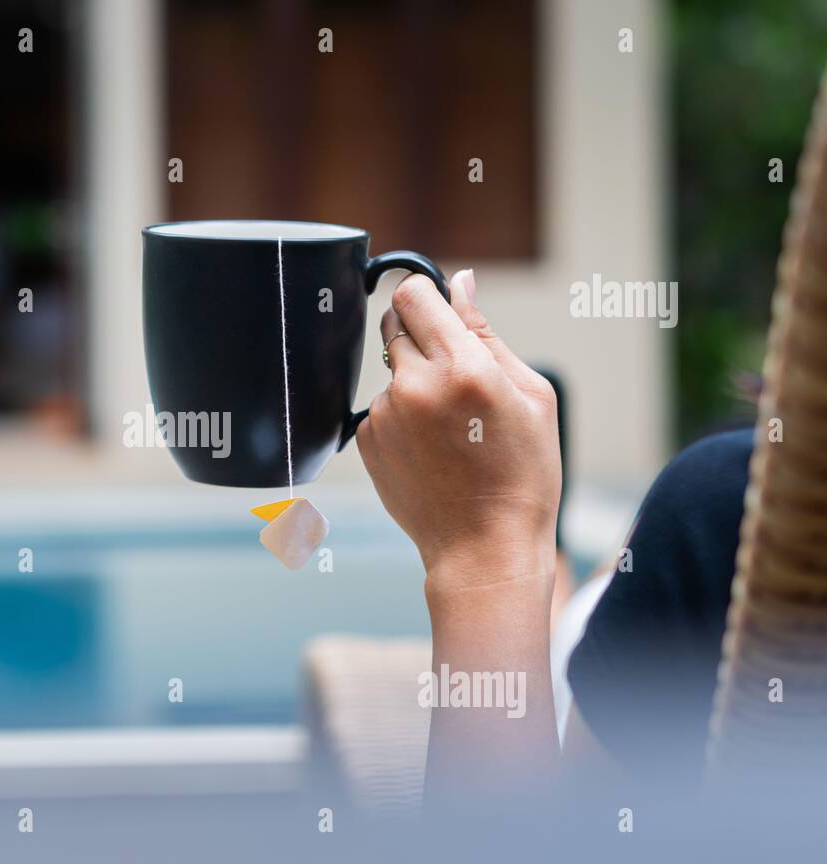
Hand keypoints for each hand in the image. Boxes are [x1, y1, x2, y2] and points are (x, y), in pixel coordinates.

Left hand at [356, 270, 560, 590]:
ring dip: (414, 380)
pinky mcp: (366, 439)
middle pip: (395, 323)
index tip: (440, 311)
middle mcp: (415, 386)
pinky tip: (430, 450)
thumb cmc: (521, 473)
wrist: (483, 547)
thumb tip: (460, 283)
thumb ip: (486, 333)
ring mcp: (384, 415)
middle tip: (453, 374)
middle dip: (421, 335)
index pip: (414, 294)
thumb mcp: (530, 396)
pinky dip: (401, 417)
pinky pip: (380, 407)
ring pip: (391, 369)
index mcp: (463, 367)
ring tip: (450, 428)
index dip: (426, 296)